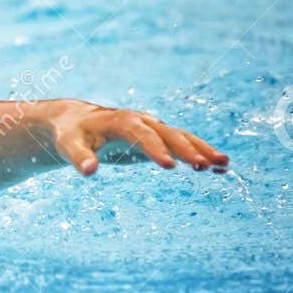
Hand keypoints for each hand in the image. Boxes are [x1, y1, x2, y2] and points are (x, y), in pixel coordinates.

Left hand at [41, 100, 228, 176]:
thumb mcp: (69, 145)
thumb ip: (79, 157)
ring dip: (202, 150)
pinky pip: (183, 145)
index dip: (155, 149)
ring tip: (223, 165)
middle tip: (206, 165)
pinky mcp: (157, 139)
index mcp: (121, 121)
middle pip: (169, 134)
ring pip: (182, 137)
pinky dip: (200, 154)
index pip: (142, 134)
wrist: (76, 122)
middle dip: (187, 149)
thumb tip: (88, 171)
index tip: (170, 166)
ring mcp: (153, 129)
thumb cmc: (71, 135)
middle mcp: (142, 121)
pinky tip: (219, 168)